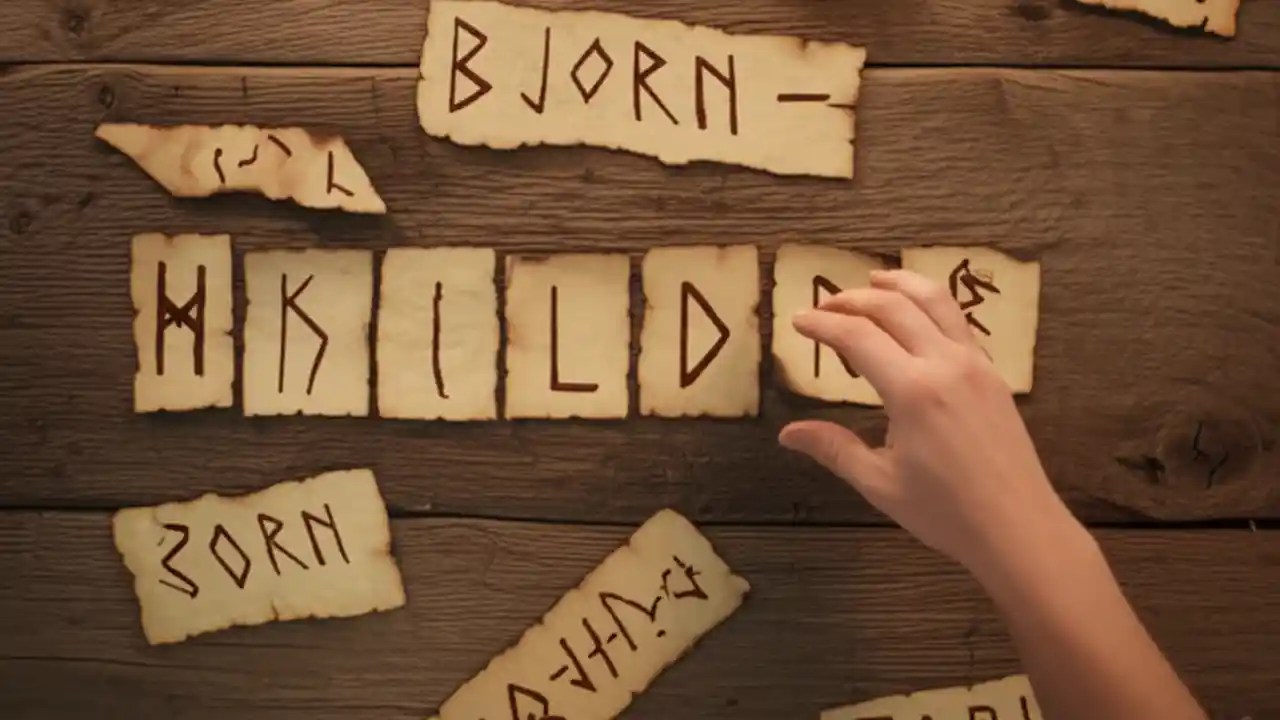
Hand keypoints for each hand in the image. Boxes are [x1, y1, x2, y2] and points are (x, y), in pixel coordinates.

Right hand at [779, 270, 1080, 577]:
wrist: (1019, 528)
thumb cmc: (946, 512)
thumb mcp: (880, 483)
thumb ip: (834, 449)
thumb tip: (788, 434)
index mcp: (913, 391)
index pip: (857, 337)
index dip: (822, 324)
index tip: (797, 321)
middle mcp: (945, 364)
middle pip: (893, 307)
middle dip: (852, 299)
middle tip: (823, 306)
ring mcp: (975, 364)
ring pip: (935, 301)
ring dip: (898, 285)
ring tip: (873, 281)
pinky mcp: (993, 374)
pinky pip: (958, 323)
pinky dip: (929, 305)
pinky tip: (917, 316)